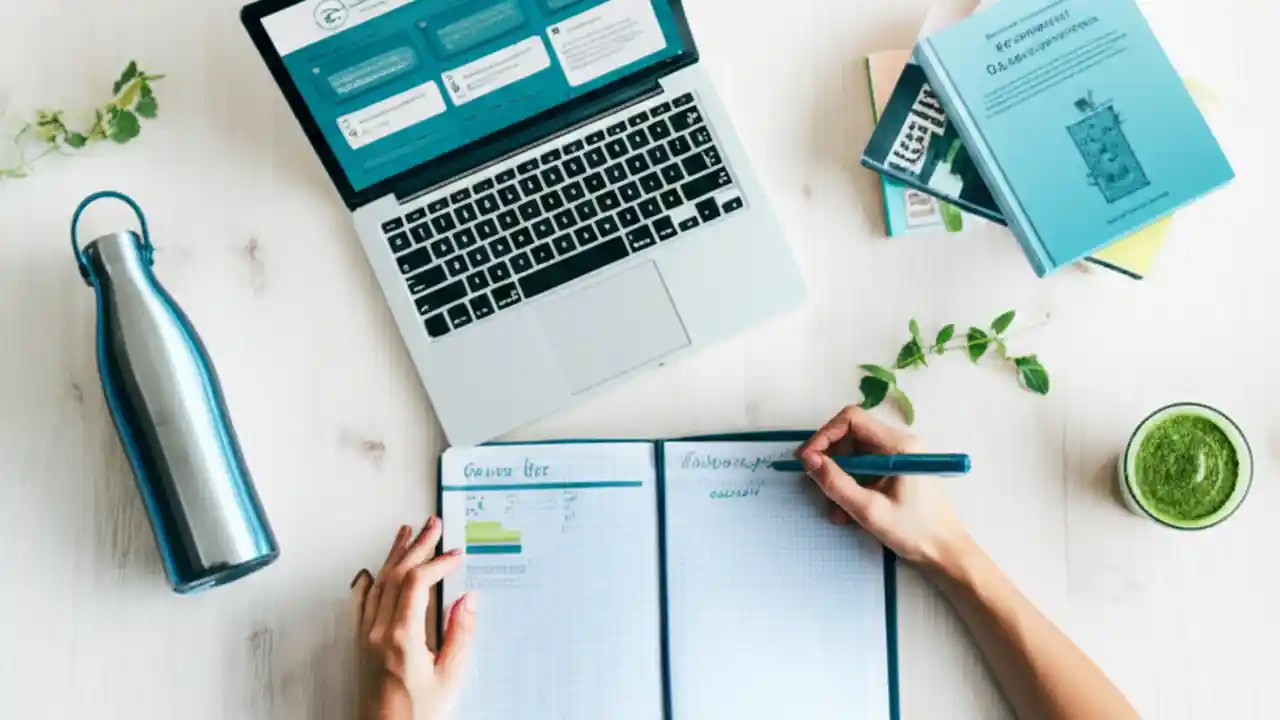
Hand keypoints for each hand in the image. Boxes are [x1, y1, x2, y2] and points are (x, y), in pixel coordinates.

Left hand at [350, 518, 475, 719]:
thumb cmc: (417, 714)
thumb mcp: (449, 677)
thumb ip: (460, 635)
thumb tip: (468, 600)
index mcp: (402, 637)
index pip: (416, 583)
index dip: (437, 563)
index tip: (455, 555)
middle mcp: (378, 632)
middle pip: (395, 575)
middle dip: (417, 546)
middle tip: (432, 525)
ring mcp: (366, 637)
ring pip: (377, 584)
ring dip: (394, 555)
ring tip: (406, 533)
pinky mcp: (361, 644)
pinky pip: (361, 603)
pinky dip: (368, 581)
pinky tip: (371, 570)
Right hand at [797, 406, 971, 570]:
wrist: (946, 552)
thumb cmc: (916, 532)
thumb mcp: (870, 511)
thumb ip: (836, 483)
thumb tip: (809, 460)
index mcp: (900, 446)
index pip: (852, 419)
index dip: (824, 435)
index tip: (807, 459)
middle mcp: (901, 444)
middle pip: (851, 436)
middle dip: (830, 460)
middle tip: (817, 484)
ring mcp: (899, 457)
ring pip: (855, 455)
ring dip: (840, 479)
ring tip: (837, 510)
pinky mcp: (896, 470)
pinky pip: (865, 469)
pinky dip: (852, 487)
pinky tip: (849, 512)